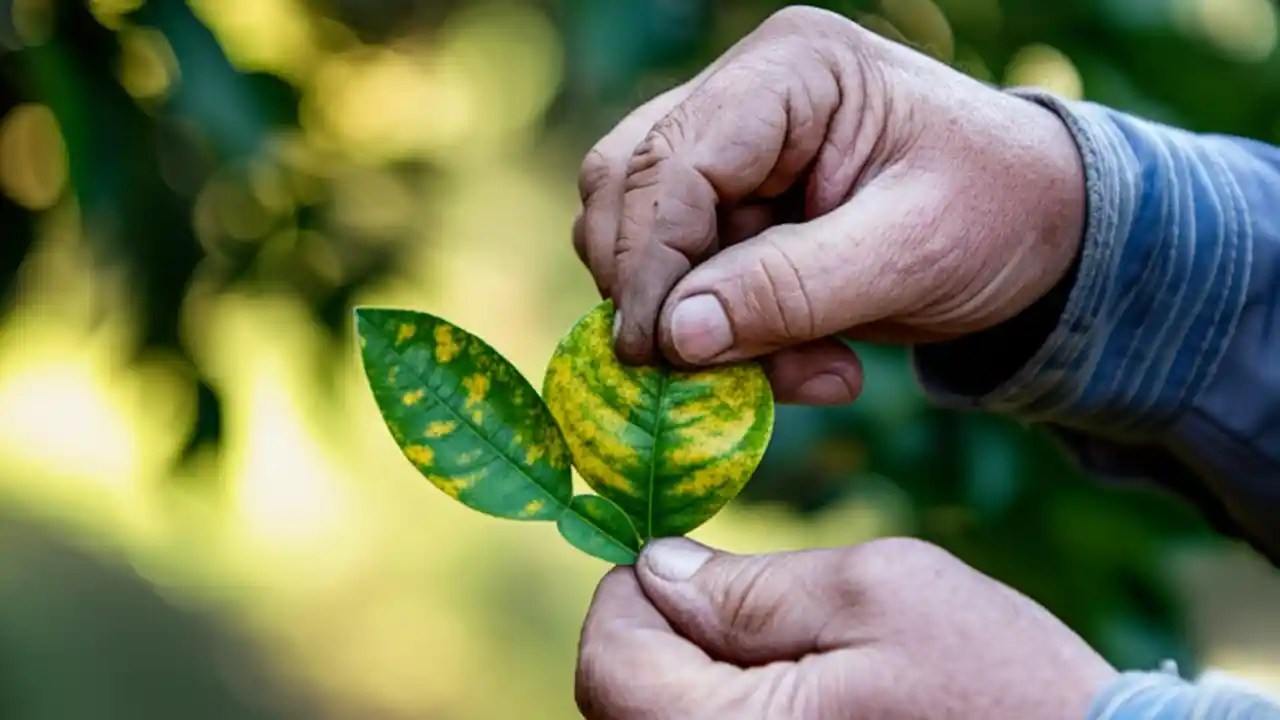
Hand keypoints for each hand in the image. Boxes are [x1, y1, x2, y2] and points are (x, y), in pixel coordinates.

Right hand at [573, 6, 1084, 404]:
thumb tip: (674, 337)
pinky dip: (716, 329)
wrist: (1042, 226)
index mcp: (793, 68)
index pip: (677, 161)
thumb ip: (792, 290)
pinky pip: (677, 268)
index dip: (652, 263)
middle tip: (715, 373)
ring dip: (689, 318)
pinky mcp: (730, 198)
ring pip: (634, 229)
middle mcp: (743, 91)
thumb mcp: (911, 254)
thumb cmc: (999, 213)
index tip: (652, 356)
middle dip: (662, 291)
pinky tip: (795, 360)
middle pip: (629, 185)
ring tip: (795, 368)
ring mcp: (730, 142)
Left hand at [576, 538, 1115, 718]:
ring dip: (700, 672)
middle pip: (624, 698)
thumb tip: (658, 567)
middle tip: (742, 596)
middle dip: (666, 632)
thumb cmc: (998, 683)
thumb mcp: (876, 592)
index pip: (609, 660)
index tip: (685, 560)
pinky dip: (733, 704)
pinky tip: (801, 686)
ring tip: (789, 643)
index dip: (632, 592)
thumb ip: (750, 584)